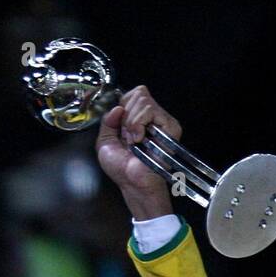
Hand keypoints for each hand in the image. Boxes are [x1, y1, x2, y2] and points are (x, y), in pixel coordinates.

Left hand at [95, 85, 178, 219]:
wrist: (132, 182)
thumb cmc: (122, 169)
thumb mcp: (105, 141)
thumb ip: (107, 120)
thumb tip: (118, 107)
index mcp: (138, 118)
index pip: (132, 94)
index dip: (124, 108)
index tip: (121, 128)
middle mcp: (152, 118)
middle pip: (139, 94)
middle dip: (127, 117)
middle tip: (129, 137)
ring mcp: (163, 122)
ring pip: (144, 101)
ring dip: (133, 123)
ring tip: (136, 141)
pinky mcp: (170, 127)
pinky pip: (151, 111)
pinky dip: (139, 124)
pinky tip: (141, 140)